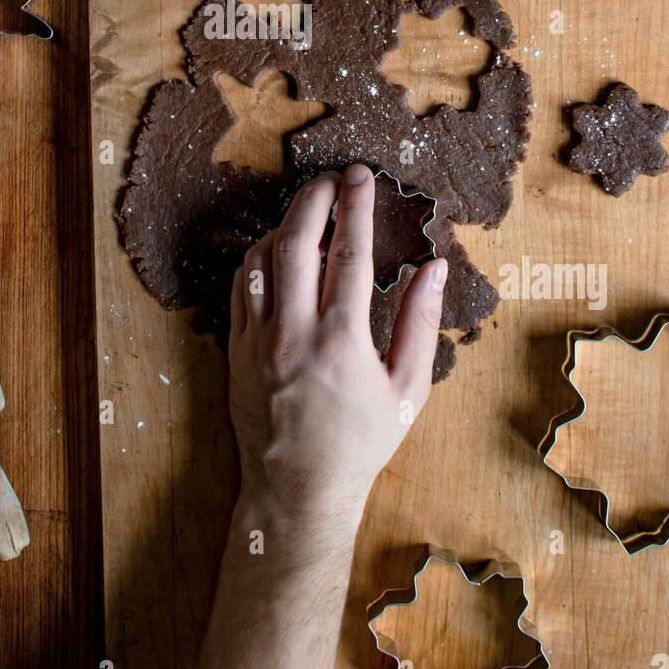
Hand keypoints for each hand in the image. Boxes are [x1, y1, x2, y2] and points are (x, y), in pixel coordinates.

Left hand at [228, 163, 447, 526]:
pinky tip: (277, 250)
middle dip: (313, 200)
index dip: (356, 208)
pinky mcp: (234, 351)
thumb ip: (421, 324)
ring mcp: (256, 342)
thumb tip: (434, 269)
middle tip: (331, 179)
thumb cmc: (360, 443)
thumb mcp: (408, 390)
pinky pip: (240, 287)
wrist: (298, 491)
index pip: (348, 255)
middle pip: (295, 243)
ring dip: (283, 226)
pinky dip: (258, 258)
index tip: (361, 177)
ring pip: (260, 260)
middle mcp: (293, 335)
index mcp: (341, 342)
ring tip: (308, 211)